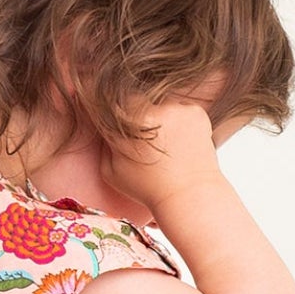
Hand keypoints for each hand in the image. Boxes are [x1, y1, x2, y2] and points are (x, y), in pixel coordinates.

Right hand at [98, 98, 224, 223]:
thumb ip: (103, 140)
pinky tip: (179, 142)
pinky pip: (180, 108)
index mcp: (126, 123)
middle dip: (134, 112)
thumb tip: (98, 117)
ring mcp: (176, 108)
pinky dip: (178, 121)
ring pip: (159, 102)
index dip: (105, 103)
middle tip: (141, 137)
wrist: (189, 196)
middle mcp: (152, 110)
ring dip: (158, 116)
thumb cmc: (147, 188)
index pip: (106, 96)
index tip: (107, 114)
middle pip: (134, 97)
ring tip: (163, 143)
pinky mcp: (196, 111)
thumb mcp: (110, 170)